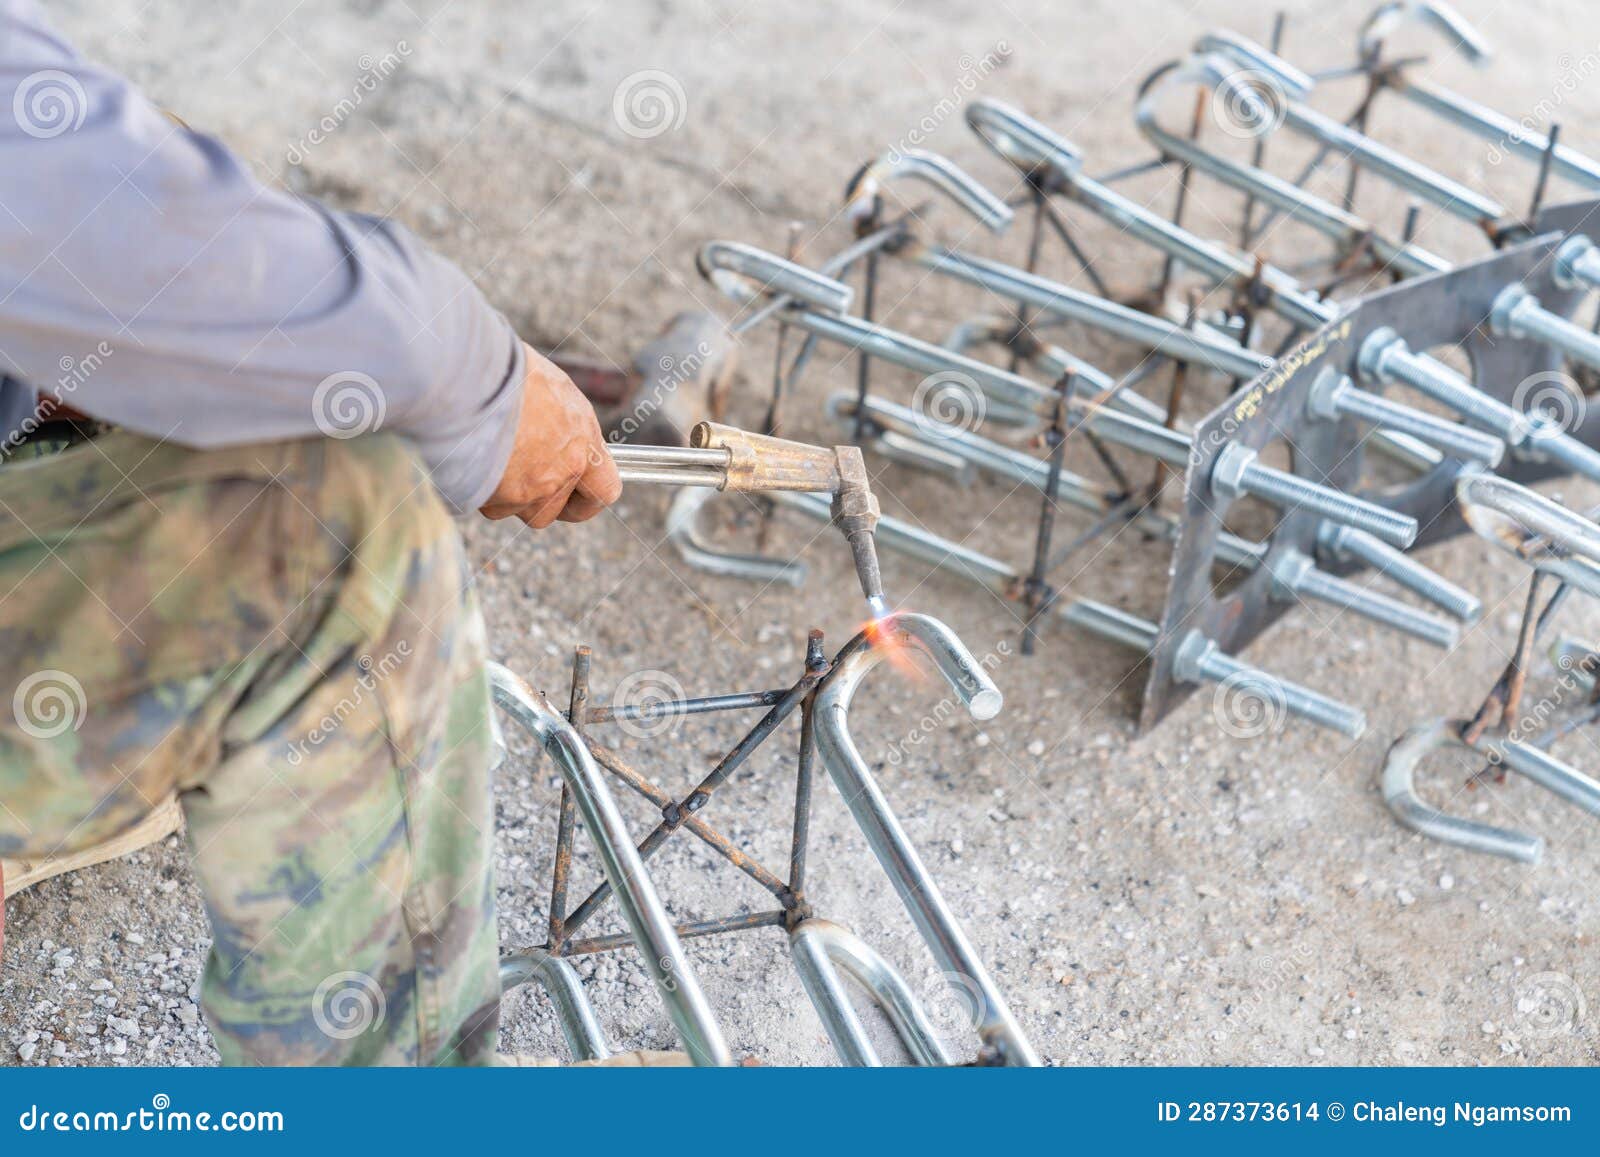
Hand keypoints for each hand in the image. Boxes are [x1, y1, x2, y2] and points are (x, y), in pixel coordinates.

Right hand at [479, 343, 621, 527]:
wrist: (474, 380)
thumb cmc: (513, 373)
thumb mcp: (554, 390)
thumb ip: (563, 422)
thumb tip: (558, 429)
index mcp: (583, 443)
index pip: (605, 490)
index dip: (589, 499)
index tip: (578, 495)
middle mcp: (561, 473)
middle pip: (554, 509)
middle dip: (539, 500)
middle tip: (523, 479)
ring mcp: (528, 491)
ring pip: (520, 510)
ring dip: (509, 496)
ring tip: (493, 460)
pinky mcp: (495, 499)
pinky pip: (490, 505)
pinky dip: (482, 491)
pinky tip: (474, 461)